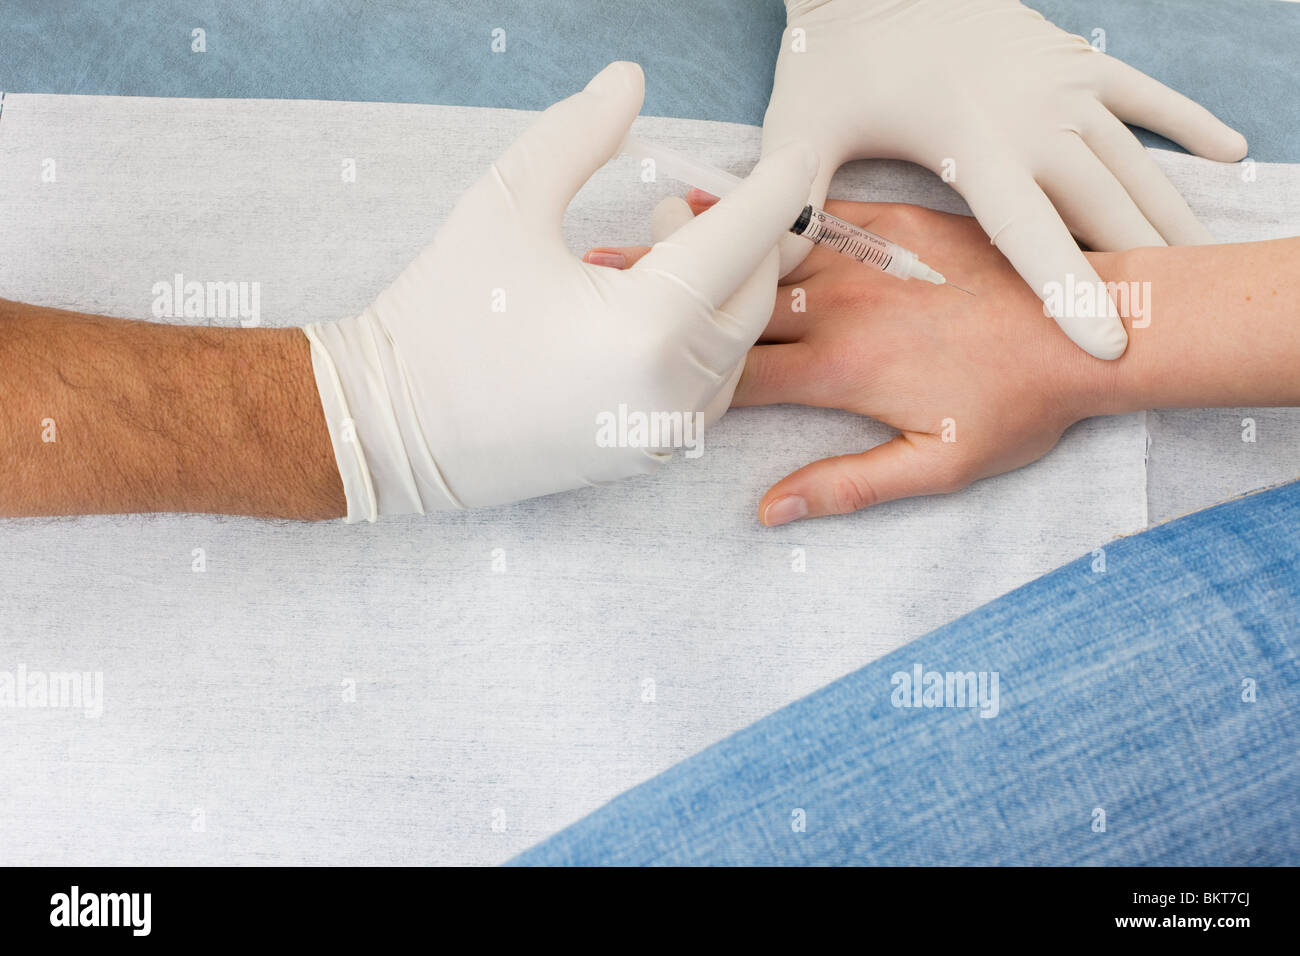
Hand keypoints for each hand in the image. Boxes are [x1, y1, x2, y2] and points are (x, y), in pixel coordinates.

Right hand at [304, 62, 817, 520]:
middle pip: (755, 292)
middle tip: (672, 208)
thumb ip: (578, 135)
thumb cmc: (442, 314)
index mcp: (648, 325)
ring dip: (717, 290)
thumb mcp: (505, 203)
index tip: (800, 152)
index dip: (777, 184)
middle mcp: (673, 390)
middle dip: (737, 239)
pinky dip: (701, 342)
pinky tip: (648, 313)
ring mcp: (665, 432)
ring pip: (738, 344)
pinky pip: (709, 389)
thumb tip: (630, 80)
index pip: (743, 236)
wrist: (391, 432)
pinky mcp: (649, 455)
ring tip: (651, 258)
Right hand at [586, 195, 1107, 525]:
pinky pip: (814, 212)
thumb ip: (848, 485)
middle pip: (727, 309)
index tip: (621, 378)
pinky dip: (762, 208)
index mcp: (839, 372)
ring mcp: (862, 259)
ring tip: (627, 243)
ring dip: (691, 255)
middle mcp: (837, 309)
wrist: (1091, 328)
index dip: (676, 380)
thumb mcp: (938, 467)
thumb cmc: (1017, 405)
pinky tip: (718, 197)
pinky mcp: (891, 224)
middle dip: (656, 305)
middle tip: (589, 289)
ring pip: (758, 256)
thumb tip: (768, 511)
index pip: (734, 378)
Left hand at [763, 0, 1246, 359]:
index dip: (1071, 295)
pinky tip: (1229, 152)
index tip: (1111, 344)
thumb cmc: (833, 57)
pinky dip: (1188, 125)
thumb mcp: (799, 133)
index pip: (1032, 237)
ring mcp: (1063, 84)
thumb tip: (770, 280)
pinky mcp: (1075, 58)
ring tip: (1204, 270)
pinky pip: (1147, 94)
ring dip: (1170, 217)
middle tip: (1180, 333)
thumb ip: (790, 207)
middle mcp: (1034, 117)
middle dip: (1143, 271)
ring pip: (1134, 163)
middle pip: (1104, 210)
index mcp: (972, 146)